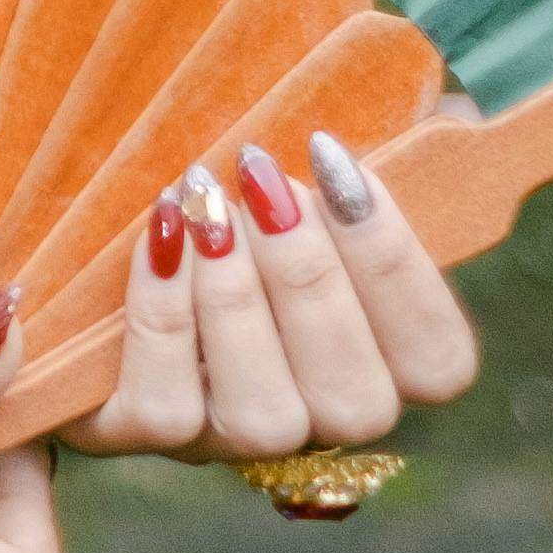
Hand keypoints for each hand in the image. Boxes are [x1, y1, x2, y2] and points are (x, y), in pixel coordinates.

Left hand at [76, 128, 479, 459]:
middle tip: (262, 177)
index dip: (397, 268)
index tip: (334, 161)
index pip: (437, 360)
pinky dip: (163, 317)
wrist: (94, 223)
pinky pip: (166, 408)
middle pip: (356, 398)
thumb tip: (458, 113)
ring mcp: (231, 439)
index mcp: (381, 358)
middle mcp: (317, 418)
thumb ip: (400, 137)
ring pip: (265, 416)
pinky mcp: (141, 433)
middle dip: (310, 279)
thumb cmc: (237, 178)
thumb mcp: (319, 158)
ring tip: (205, 202)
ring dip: (237, 302)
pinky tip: (158, 235)